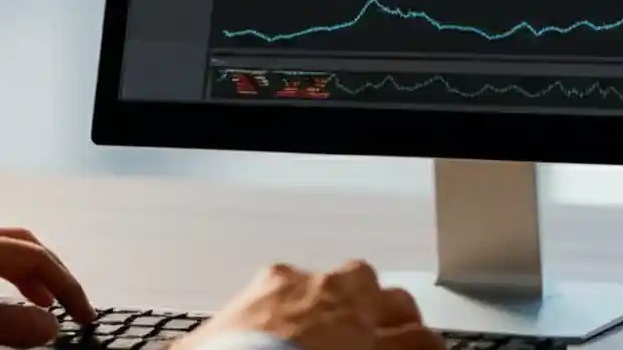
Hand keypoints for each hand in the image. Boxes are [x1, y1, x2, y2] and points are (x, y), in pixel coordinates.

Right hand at [175, 261, 442, 349]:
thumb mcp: (197, 347)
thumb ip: (198, 343)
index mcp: (276, 285)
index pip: (297, 280)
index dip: (307, 304)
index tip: (305, 328)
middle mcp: (324, 290)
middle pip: (358, 279)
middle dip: (362, 302)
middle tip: (361, 330)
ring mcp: (361, 315)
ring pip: (399, 306)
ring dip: (402, 327)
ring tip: (402, 345)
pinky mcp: (390, 345)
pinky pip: (425, 343)